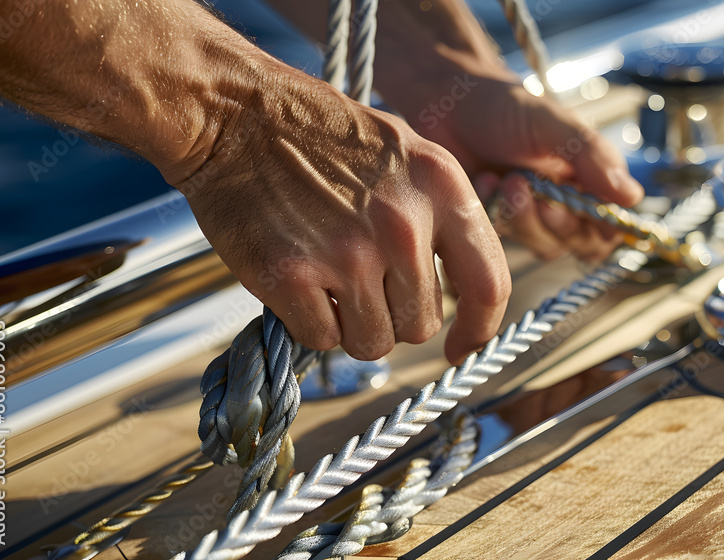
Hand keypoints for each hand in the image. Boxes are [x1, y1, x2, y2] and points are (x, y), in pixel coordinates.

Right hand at [171, 62, 509, 363]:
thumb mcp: (405, 152)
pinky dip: (308, 323)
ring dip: (349, 324)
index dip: (477, 328)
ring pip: (373, 342)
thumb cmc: (319, 135)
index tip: (459, 347)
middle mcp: (404, 224)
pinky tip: (295, 281)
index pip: (489, 284)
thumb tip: (459, 286)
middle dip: (391, 315)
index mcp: (442, 187)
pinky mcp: (291, 275)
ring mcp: (348, 252)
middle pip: (420, 323)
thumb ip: (439, 214)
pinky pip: (321, 339)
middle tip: (358, 280)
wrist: (234, 113)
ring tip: (325, 276)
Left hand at [422, 77, 641, 260]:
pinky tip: (482, 181)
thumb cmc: (503, 106)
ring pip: (543, 245)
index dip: (597, 224)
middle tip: (522, 183)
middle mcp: (565, 202)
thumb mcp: (552, 123)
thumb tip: (633, 196)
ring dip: (523, 217)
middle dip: (553, 219)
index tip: (569, 203)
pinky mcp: (497, 225)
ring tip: (501, 177)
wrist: (446, 102)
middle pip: (578, 242)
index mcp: (588, 179)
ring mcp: (529, 217)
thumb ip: (591, 156)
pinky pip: (504, 241)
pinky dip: (494, 213)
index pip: (610, 224)